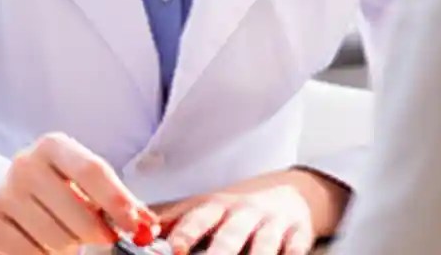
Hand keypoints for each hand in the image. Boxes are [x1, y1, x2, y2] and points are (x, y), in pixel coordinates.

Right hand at [0, 133, 158, 254]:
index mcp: (53, 146)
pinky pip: (28, 253)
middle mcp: (25, 165)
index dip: (117, 200)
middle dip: (97, 232)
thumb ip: (120, 201)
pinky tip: (48, 245)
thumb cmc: (63, 188)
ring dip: (71, 246)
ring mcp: (4, 195)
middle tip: (105, 238)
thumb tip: (148, 224)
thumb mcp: (90, 184)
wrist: (16, 194)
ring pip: (54, 236)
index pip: (91, 170)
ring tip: (70, 237)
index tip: (137, 225)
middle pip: (76, 210)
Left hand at [154, 169, 349, 254]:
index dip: (187, 233)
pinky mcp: (298, 235)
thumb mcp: (209, 206)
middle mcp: (244, 213)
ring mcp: (273, 224)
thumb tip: (142, 230)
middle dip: (219, 253)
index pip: (199, 218)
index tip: (176, 249)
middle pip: (230, 234)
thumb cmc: (239, 207)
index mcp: (218, 206)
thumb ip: (178, 220)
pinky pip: (295, 249)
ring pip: (264, 244)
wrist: (290, 193)